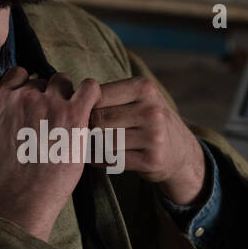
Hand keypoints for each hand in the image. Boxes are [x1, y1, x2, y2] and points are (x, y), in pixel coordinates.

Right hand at [0, 66, 101, 241]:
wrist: (23, 196)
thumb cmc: (10, 175)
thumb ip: (6, 115)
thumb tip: (17, 109)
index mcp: (3, 101)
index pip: (19, 74)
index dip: (30, 85)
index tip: (36, 100)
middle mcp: (25, 97)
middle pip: (43, 81)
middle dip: (49, 95)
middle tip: (55, 120)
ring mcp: (50, 104)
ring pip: (63, 81)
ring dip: (68, 95)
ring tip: (71, 118)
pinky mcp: (74, 114)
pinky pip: (89, 87)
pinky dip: (92, 93)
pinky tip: (91, 105)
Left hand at [89, 76, 205, 204]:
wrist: (178, 150)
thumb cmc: (147, 120)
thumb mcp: (137, 98)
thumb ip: (109, 95)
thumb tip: (69, 97)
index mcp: (144, 88)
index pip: (98, 95)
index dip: (83, 106)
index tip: (77, 113)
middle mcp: (152, 110)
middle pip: (99, 119)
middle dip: (85, 128)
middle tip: (77, 133)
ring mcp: (154, 136)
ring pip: (103, 141)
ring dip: (90, 145)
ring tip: (86, 144)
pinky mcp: (151, 160)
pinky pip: (111, 160)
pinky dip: (98, 160)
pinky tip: (96, 157)